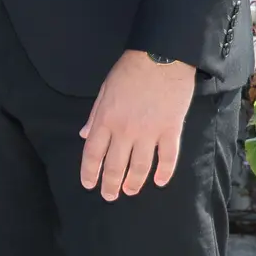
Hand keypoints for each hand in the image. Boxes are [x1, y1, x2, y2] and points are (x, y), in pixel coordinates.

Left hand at [81, 50, 195, 199]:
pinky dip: (164, 172)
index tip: (89, 184)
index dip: (90, 172)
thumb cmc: (128, 72)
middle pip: (115, 165)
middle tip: (109, 196)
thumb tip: (84, 135)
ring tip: (130, 192)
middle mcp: (125, 131)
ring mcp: (149, 133)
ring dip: (134, 182)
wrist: (160, 59)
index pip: (93, 153)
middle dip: (110, 184)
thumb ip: (94, 116)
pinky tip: (160, 182)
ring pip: (140, 167)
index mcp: (105, 120)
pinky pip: (168, 158)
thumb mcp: (104, 91)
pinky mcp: (171, 130)